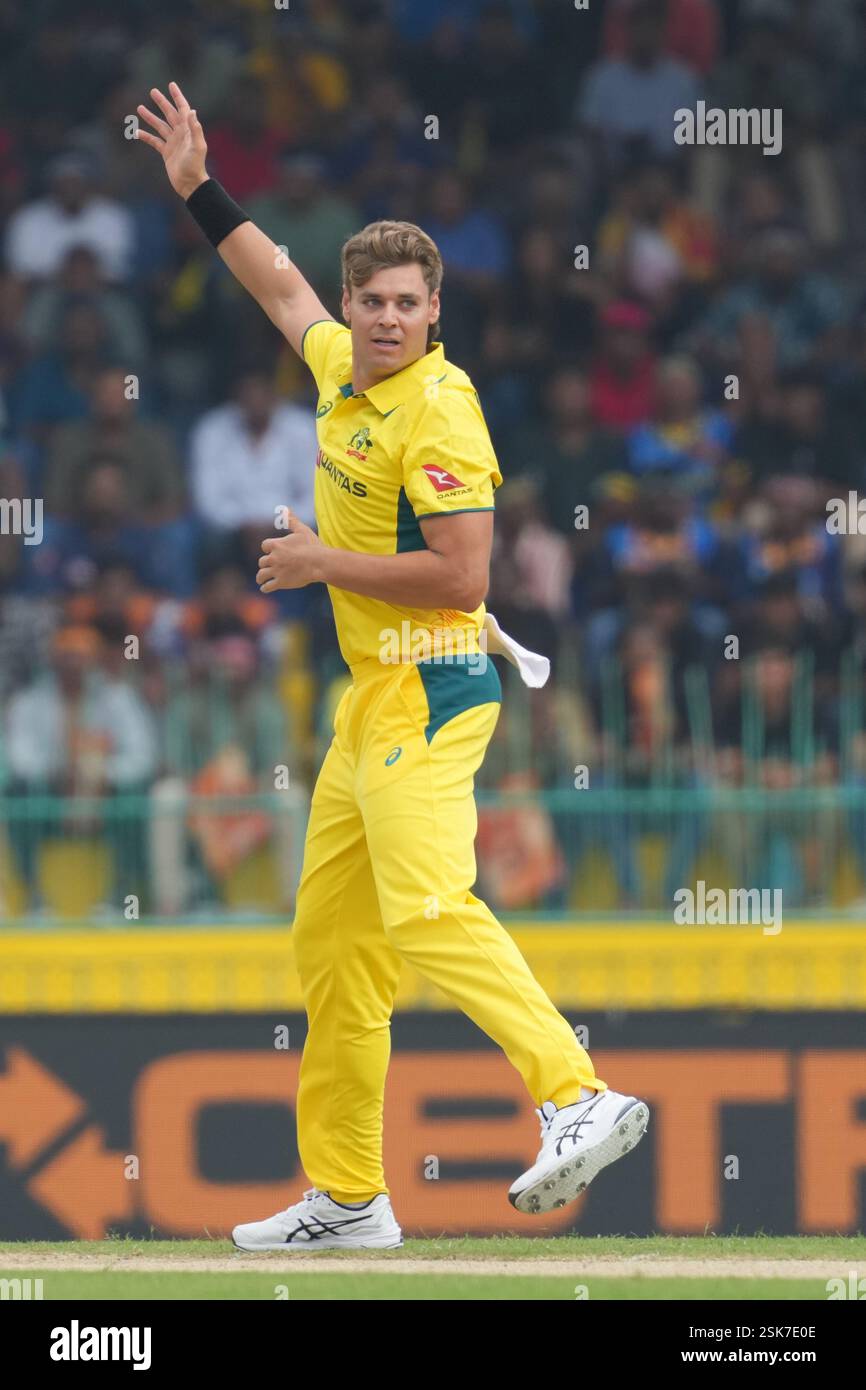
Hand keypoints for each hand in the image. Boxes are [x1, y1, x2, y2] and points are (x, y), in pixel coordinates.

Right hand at [136, 80, 207, 199]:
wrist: (190, 184)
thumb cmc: (195, 166)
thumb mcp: (198, 146)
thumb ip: (195, 129)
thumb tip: (191, 111)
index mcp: (188, 130)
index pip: (182, 109)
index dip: (177, 97)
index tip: (171, 85)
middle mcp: (180, 134)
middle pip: (169, 114)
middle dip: (162, 102)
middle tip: (153, 91)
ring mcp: (173, 143)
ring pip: (160, 126)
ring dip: (150, 117)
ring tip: (140, 108)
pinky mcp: (166, 152)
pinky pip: (154, 141)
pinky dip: (145, 136)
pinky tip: (136, 132)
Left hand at [257, 512, 322, 591]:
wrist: (320, 563)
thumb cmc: (312, 546)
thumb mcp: (302, 530)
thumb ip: (291, 520)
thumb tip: (284, 509)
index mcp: (276, 545)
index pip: (265, 546)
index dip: (268, 549)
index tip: (271, 551)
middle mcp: (273, 558)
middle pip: (262, 561)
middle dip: (266, 563)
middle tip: (269, 566)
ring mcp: (276, 571)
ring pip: (261, 575)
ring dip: (261, 577)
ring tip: (261, 579)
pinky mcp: (281, 583)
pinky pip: (267, 586)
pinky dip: (265, 587)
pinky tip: (265, 588)